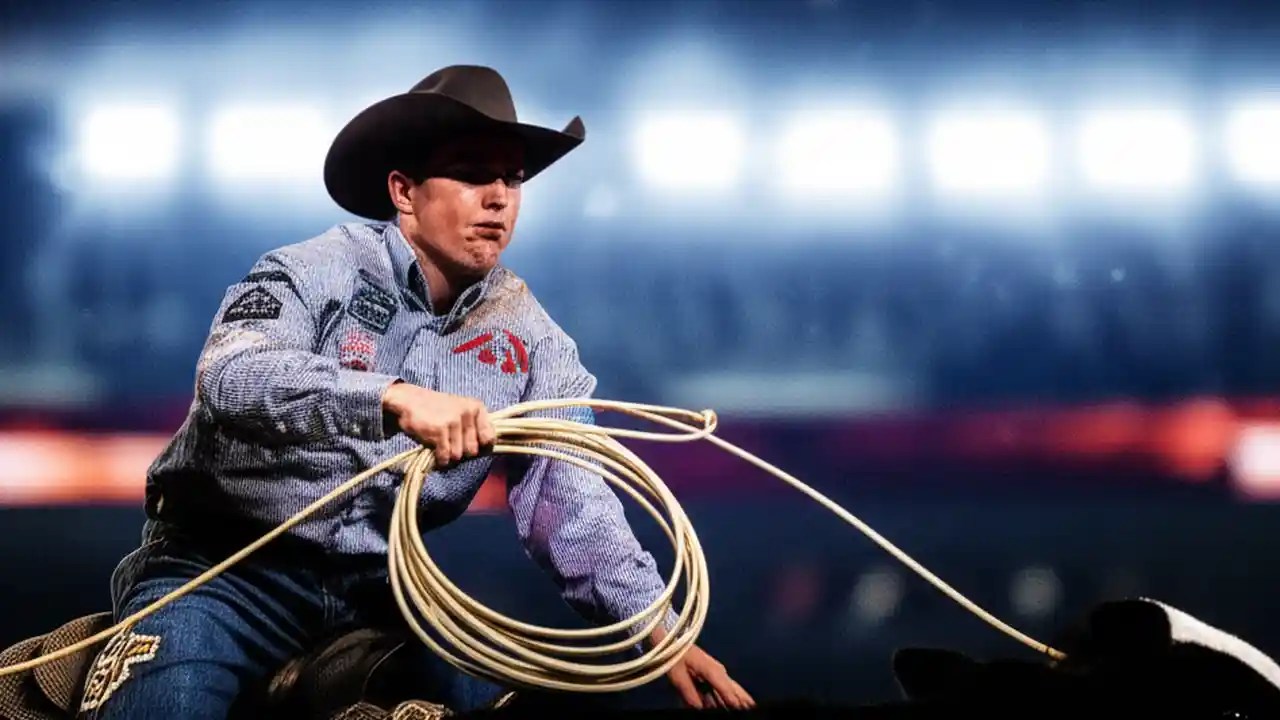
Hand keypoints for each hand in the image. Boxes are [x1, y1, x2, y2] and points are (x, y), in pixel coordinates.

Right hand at [381, 382, 495, 466]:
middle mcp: (467, 413)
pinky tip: (435, 451)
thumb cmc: (437, 408)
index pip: (489, 438)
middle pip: (473, 451)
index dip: (481, 447)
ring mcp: (453, 421)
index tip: (470, 445)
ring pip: (458, 455)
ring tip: (442, 446)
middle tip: (451, 444)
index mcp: (476, 407)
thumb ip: (476, 424)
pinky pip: (445, 456)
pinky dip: (440, 459)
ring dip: (449, 456)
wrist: (409, 400)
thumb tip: (488, 448)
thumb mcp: (461, 409)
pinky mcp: (439, 431)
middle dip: (462, 452)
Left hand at [650, 626, 754, 709]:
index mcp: (711, 670)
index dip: (732, 699)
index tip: (739, 707)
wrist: (672, 640)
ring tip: (749, 705)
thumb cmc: (674, 656)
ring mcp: (717, 671)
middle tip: (753, 707)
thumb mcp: (678, 676)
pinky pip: (725, 686)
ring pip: (732, 687)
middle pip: (735, 688)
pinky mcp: (713, 673)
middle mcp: (718, 671)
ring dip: (740, 697)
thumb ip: (689, 693)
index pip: (725, 688)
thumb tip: (699, 708)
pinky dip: (731, 694)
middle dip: (743, 699)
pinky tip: (735, 701)